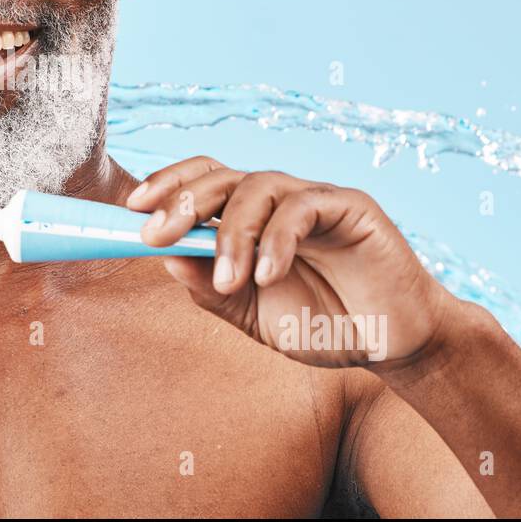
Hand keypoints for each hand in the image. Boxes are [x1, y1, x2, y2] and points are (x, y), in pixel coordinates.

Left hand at [128, 158, 456, 367]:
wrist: (389, 345)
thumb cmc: (321, 325)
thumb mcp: (252, 315)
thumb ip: (211, 289)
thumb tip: (165, 257)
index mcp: (247, 219)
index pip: (200, 182)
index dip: (165, 186)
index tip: (131, 210)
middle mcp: (276, 200)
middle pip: (219, 176)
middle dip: (180, 201)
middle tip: (156, 235)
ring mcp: (312, 198)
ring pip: (257, 187)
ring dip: (232, 233)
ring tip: (231, 281)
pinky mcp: (349, 206)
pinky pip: (302, 207)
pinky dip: (277, 240)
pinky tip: (269, 275)